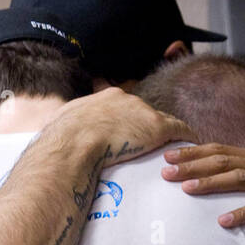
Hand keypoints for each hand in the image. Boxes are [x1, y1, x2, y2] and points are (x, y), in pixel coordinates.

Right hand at [45, 87, 195, 164]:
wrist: (73, 144)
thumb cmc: (62, 142)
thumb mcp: (60, 128)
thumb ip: (64, 128)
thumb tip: (51, 137)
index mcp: (105, 98)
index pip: (124, 105)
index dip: (129, 119)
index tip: (131, 130)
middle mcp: (127, 99)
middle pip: (145, 111)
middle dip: (149, 125)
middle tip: (152, 142)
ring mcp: (143, 112)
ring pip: (165, 120)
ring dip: (169, 133)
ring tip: (176, 145)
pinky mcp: (157, 128)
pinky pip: (180, 130)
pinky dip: (187, 138)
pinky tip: (192, 146)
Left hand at [162, 143, 244, 231]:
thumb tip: (215, 178)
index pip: (220, 150)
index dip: (193, 153)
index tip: (167, 156)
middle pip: (223, 160)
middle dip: (192, 165)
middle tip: (164, 171)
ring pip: (240, 178)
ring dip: (211, 183)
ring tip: (186, 189)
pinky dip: (243, 214)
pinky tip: (224, 222)